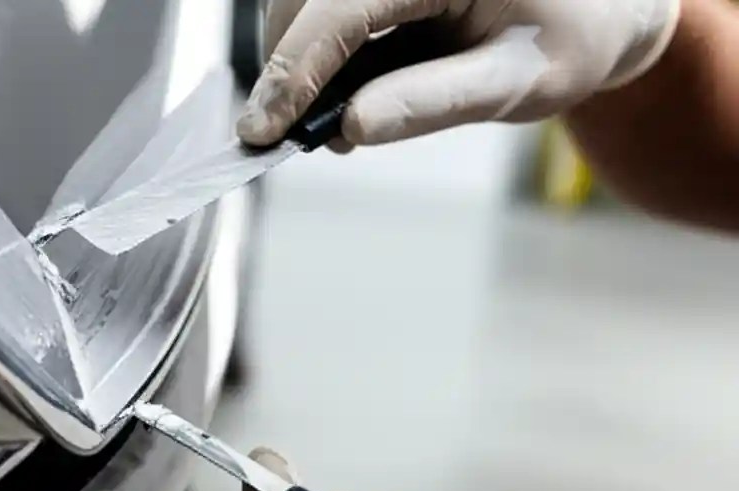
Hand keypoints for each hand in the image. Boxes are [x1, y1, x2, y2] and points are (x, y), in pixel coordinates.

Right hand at [236, 0, 680, 147]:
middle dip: (287, 67)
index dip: (292, 75)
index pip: (340, 12)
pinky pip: (329, 1)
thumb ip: (433, 102)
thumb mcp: (518, 81)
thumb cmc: (572, 35)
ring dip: (298, 56)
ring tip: (321, 117)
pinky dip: (319, 41)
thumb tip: (350, 129)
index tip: (261, 134)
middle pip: (307, 1)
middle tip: (291, 135)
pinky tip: (336, 86)